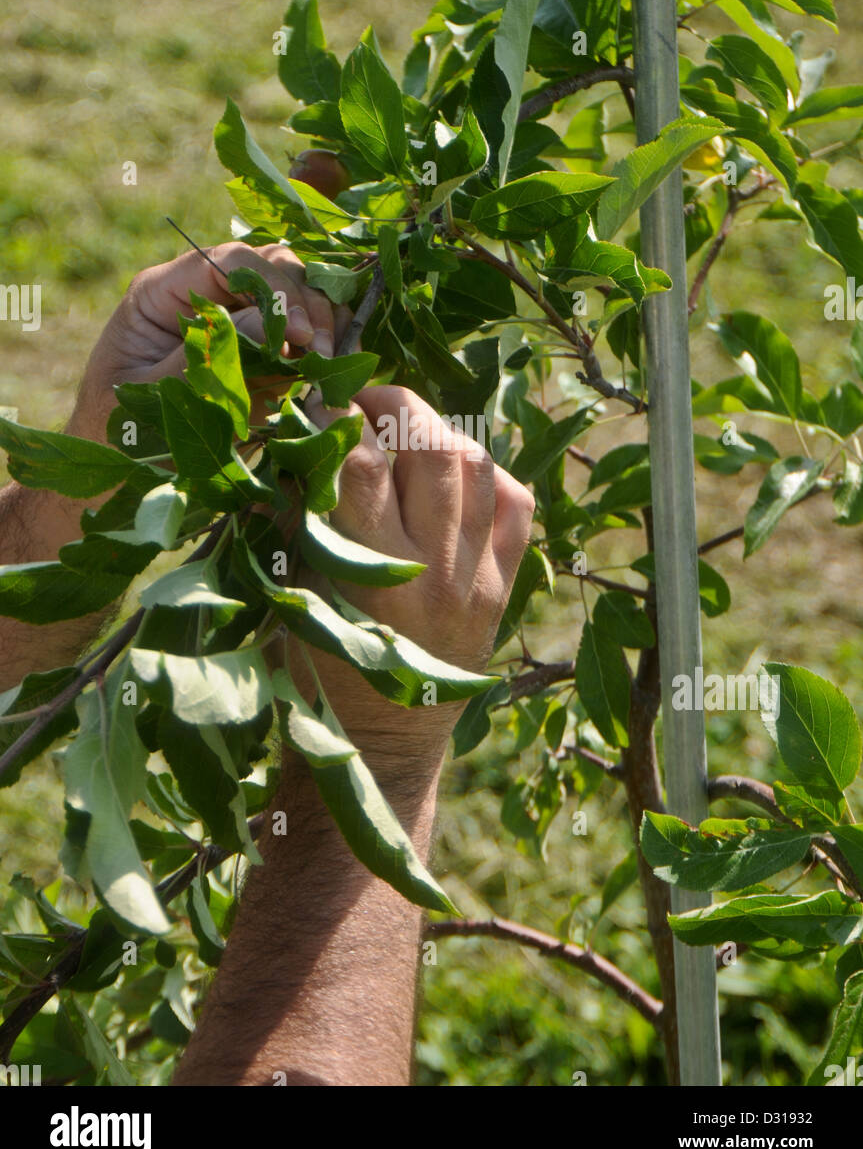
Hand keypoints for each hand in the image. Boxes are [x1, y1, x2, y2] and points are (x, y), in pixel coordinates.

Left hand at [68, 242, 350, 441]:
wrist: (119, 478)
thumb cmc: (123, 438)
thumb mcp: (157, 399)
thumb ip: (208, 358)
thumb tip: (269, 322)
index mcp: (162, 294)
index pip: (228, 261)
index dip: (274, 288)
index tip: (302, 334)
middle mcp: (202, 297)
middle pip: (271, 266)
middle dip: (306, 302)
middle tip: (323, 353)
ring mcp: (235, 322)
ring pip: (295, 293)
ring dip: (322, 321)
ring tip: (329, 365)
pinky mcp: (259, 352)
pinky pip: (300, 333)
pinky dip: (322, 346)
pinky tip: (330, 374)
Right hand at [279, 385, 534, 756]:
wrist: (382, 746)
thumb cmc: (315, 671)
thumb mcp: (288, 594)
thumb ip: (295, 515)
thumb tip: (297, 434)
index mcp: (371, 579)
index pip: (361, 467)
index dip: (337, 419)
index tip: (318, 403)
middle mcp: (436, 573)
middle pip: (433, 450)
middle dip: (396, 405)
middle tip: (363, 402)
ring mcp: (479, 579)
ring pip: (477, 466)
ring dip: (437, 430)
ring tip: (401, 427)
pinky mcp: (504, 586)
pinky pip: (514, 503)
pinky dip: (484, 472)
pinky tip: (449, 472)